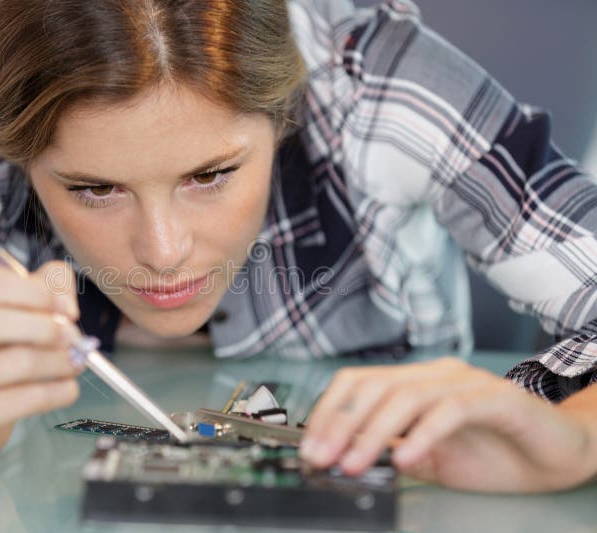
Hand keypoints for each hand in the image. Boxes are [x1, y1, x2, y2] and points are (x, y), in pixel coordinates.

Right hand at [0, 261, 82, 455]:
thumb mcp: (18, 312)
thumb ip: (48, 290)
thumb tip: (67, 307)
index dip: (35, 293)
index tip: (67, 309)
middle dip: (45, 328)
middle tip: (74, 337)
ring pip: (17, 362)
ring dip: (60, 361)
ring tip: (76, 362)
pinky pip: (28, 399)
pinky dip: (59, 391)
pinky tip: (67, 387)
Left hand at [299, 357, 596, 491]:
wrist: (558, 455)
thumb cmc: (494, 454)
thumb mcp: (430, 459)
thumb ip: (393, 452)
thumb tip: (344, 458)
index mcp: (415, 383)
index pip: (358, 383)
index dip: (330, 412)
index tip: (310, 446)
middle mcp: (437, 374)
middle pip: (375, 385)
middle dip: (342, 423)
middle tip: (323, 458)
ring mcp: (467, 382)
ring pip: (406, 395)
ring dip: (373, 432)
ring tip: (354, 463)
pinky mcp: (497, 399)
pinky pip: (451, 410)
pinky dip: (423, 434)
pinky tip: (407, 459)